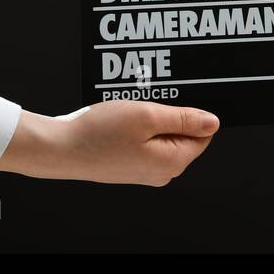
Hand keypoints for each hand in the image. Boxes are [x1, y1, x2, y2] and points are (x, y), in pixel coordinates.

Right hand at [0, 100, 220, 185]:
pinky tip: (122, 120)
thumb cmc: (99, 133)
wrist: (60, 148)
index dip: (191, 112)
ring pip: (163, 136)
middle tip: (145, 104)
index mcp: (172, 162)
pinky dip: (138, 128)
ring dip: (151, 120)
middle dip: (169, 115)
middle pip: (184, 135)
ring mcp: (146, 172)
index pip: (204, 134)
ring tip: (130, 112)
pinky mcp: (131, 166)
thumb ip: (185, 119)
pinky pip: (146, 142)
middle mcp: (162, 173)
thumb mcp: (147, 116)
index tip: (172, 100)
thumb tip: (213, 122)